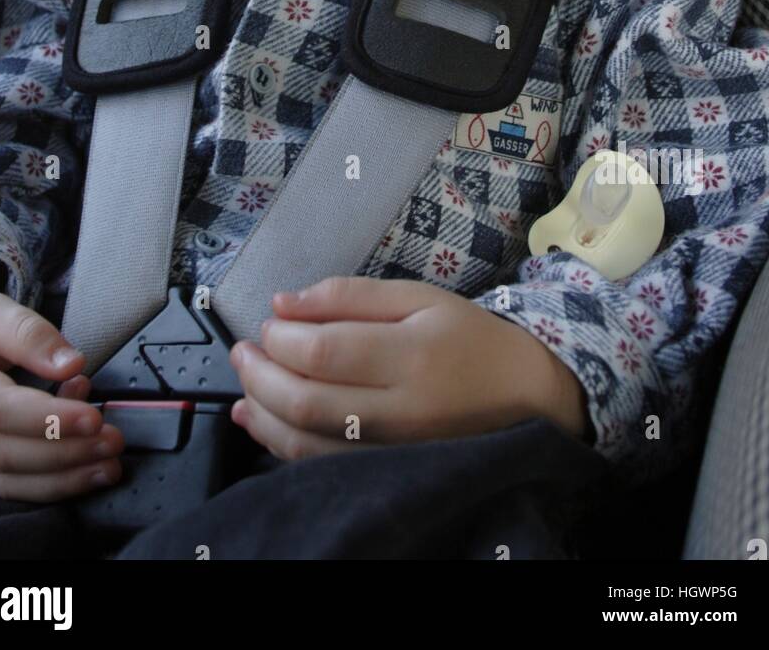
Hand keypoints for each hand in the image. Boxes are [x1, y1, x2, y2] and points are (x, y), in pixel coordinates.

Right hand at [0, 285, 124, 501]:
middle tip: (113, 440)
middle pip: (5, 452)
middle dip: (66, 452)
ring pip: (5, 479)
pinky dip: (47, 488)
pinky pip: (3, 487)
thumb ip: (24, 331)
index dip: (48, 418)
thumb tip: (69, 364)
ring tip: (109, 465)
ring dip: (63, 478)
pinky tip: (84, 474)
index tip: (92, 417)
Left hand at [228, 275, 588, 460]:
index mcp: (412, 354)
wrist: (526, 396)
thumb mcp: (419, 297)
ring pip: (307, 442)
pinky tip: (257, 420)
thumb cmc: (469, 338)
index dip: (282, 338)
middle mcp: (402, 410)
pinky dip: (280, 444)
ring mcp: (394, 450)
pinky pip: (322, 466)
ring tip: (245, 382)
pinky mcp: (387, 473)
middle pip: (308, 400)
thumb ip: (350, 295)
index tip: (268, 322)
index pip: (326, 351)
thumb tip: (284, 302)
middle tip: (243, 351)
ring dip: (262, 412)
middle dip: (261, 375)